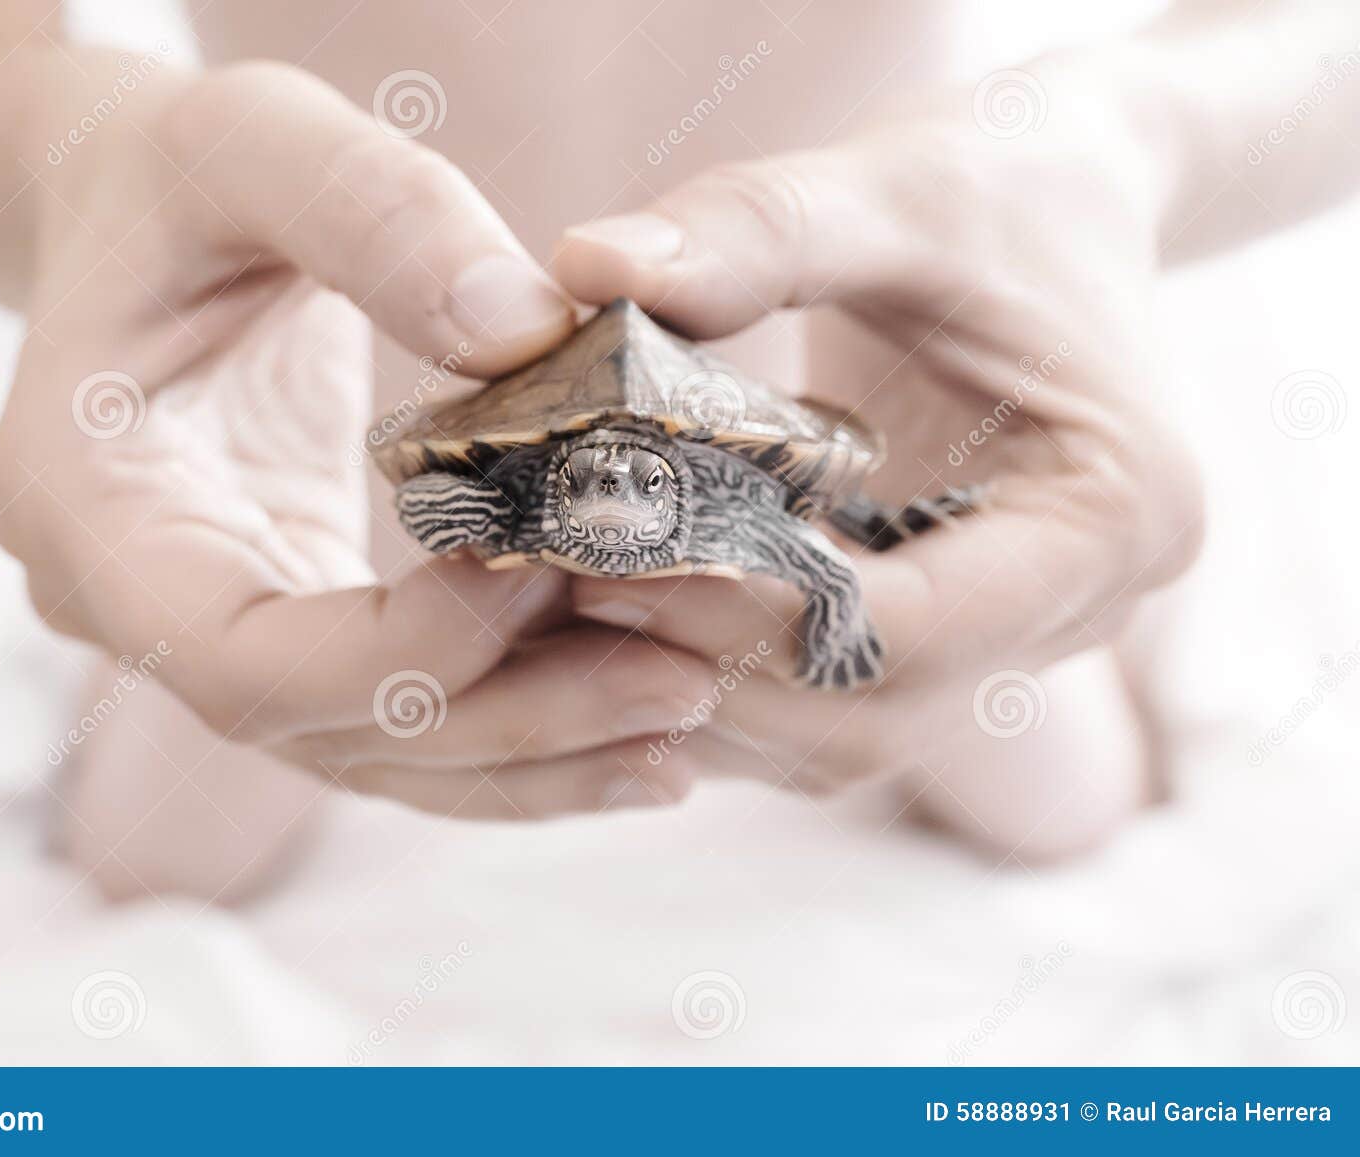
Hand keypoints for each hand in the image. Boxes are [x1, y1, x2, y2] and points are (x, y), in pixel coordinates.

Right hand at [0, 61, 706, 816]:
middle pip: (334, 733)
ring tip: (683, 716)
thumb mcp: (251, 137)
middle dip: (511, 722)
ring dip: (541, 749)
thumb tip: (529, 331)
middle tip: (675, 686)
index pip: (240, 663)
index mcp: (88, 513)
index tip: (543, 568)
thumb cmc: (174, 173)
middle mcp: (144, 612)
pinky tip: (638, 715)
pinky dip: (525, 723)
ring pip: (388, 753)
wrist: (138, 216)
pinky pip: (415, 713)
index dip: (403, 653)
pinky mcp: (303, 629)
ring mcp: (225, 635)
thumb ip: (374, 213)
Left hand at [554, 84, 1203, 790]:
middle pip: (871, 718)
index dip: (747, 617)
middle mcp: (1074, 612)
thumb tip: (588, 265)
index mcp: (1110, 518)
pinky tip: (624, 619)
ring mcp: (1010, 641)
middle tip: (566, 594)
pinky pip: (821, 707)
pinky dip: (720, 681)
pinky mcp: (939, 637)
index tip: (607, 563)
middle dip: (708, 671)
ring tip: (571, 616)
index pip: (913, 631)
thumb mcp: (891, 188)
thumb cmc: (996, 189)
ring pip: (837, 740)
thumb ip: (755, 229)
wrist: (1057, 203)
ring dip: (699, 699)